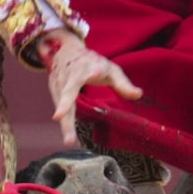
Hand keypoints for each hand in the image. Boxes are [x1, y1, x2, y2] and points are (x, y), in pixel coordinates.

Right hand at [38, 30, 141, 145]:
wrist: (66, 51)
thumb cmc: (92, 62)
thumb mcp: (110, 69)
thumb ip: (122, 83)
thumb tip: (139, 95)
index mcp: (84, 68)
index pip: (86, 73)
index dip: (90, 73)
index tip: (95, 72)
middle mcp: (69, 76)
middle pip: (68, 94)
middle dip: (66, 111)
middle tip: (71, 130)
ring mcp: (58, 84)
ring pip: (61, 106)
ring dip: (65, 125)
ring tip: (70, 142)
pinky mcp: (53, 91)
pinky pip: (60, 109)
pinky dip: (65, 123)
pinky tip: (69, 136)